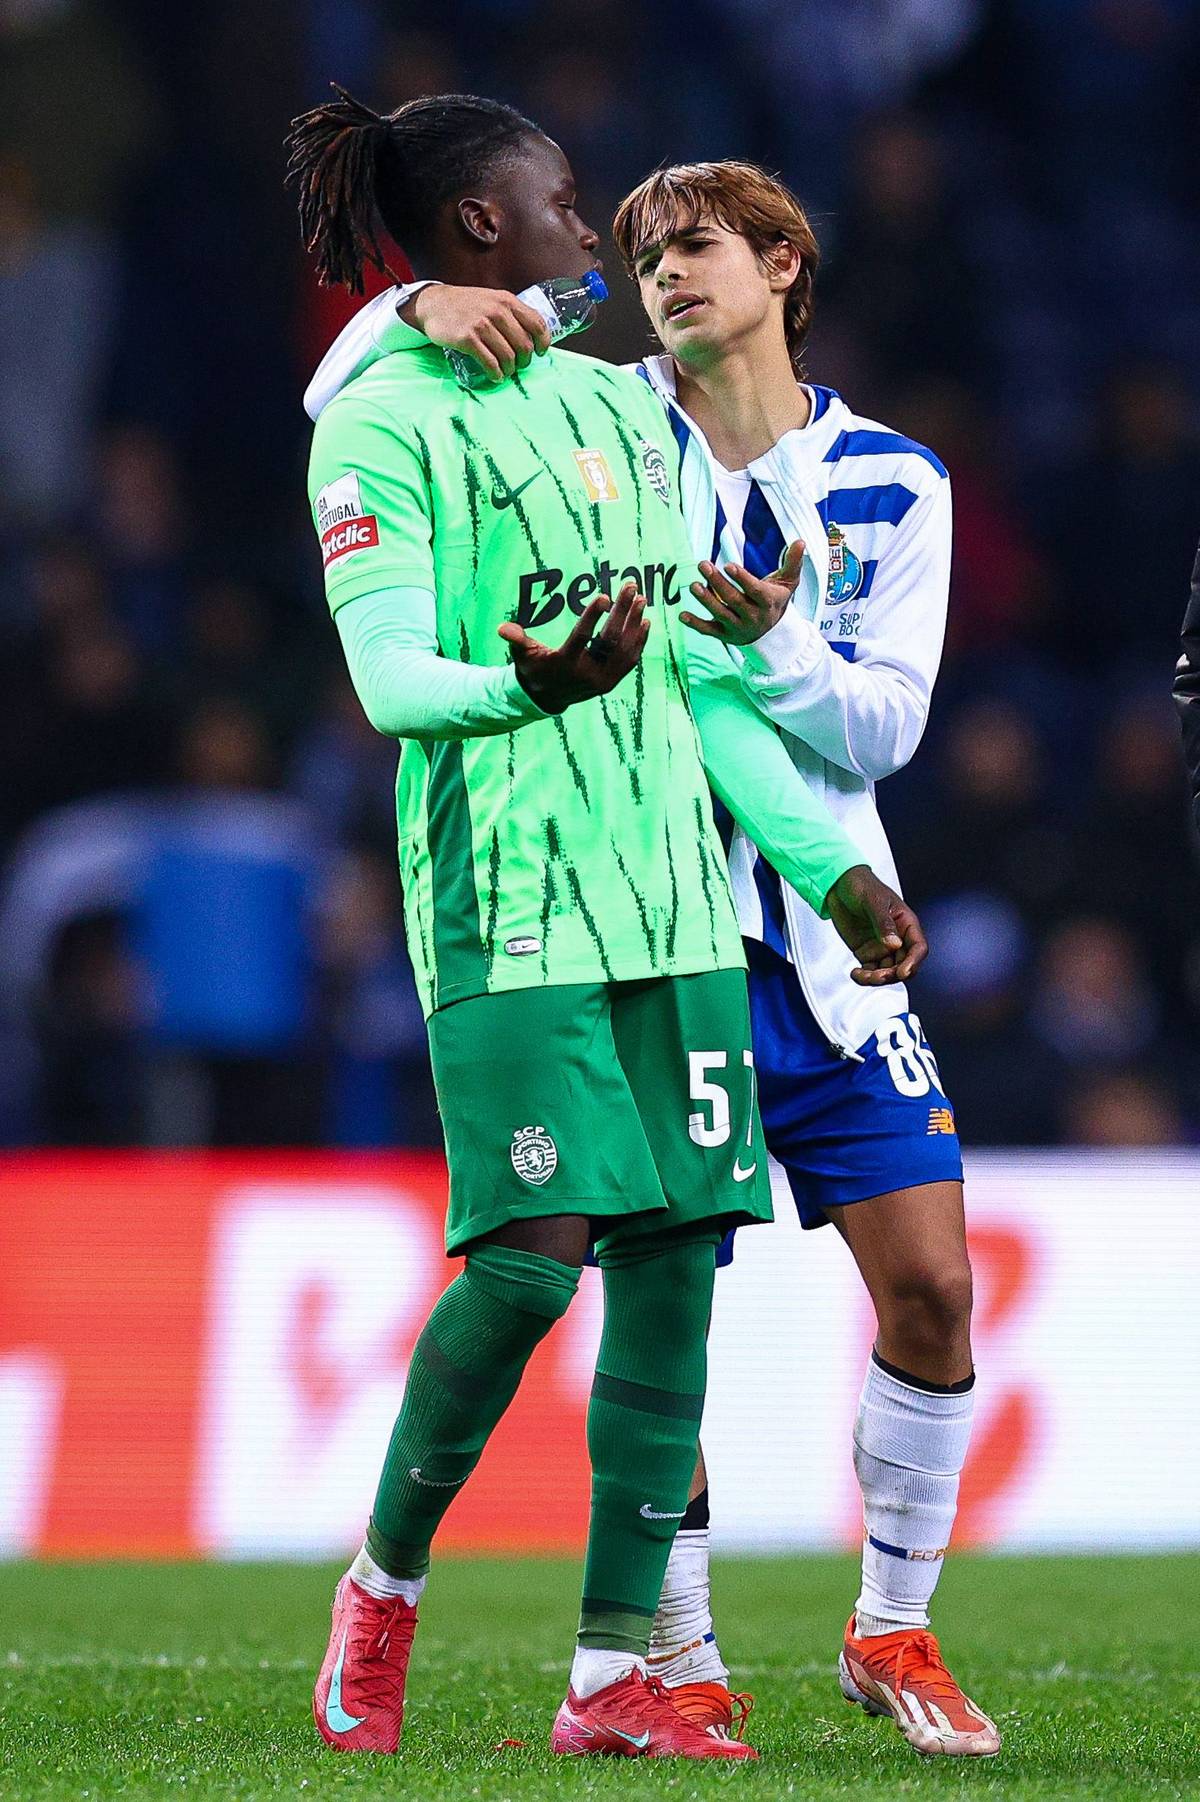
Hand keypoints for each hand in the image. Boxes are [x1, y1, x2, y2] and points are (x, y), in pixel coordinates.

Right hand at [401, 285, 551, 380]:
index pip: (537, 324)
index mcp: (507, 301)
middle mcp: (497, 311)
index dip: (543, 343)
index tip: (540, 353)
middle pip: (524, 345)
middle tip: (518, 366)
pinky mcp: (467, 339)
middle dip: (524, 361)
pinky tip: (495, 376)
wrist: (434, 304)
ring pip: (508, 357)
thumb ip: (510, 312)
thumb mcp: (491, 299)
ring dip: (509, 370)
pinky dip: (495, 374)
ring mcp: (482, 325)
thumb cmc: (466, 305)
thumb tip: (529, 336)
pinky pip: (489, 363)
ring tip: (505, 372)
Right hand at [498, 581, 649, 713]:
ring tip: (641, 600)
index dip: (592, 616)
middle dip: (622, 611)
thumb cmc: (534, 668)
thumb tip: (502, 628)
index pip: (581, 637)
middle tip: (631, 586)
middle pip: (609, 640)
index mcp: (565, 663)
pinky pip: (629, 661)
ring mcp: (602, 680)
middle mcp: (586, 674)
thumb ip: (516, 639)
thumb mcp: (522, 654)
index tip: (604, 596)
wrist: (546, 698)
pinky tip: (644, 622)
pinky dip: (638, 642)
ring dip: (634, 623)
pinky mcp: (611, 682)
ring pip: (624, 650)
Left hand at [681, 539, 804, 644]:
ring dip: (705, 600)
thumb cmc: (775, 600)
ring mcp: (737, 627)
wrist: (771, 634)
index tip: (729, 565)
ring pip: (720, 614)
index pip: (754, 591)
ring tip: (693, 585)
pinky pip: (709, 631)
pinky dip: (695, 624)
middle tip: (703, 564)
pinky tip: (683, 615)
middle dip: (718, 583)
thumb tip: (800, 541)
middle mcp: (753, 617)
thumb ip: (793, 562)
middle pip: (734, 600)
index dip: (742, 579)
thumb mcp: (787, 583)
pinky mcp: (724, 635)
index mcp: (768, 602)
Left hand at [825, 865, 927, 985]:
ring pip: (887, 971)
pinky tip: (856, 973)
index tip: (903, 972)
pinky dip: (864, 976)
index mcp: (906, 923)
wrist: (838, 885)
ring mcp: (882, 947)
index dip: (913, 962)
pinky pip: (870, 970)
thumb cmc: (861, 885)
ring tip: (863, 975)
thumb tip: (894, 944)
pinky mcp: (866, 952)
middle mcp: (897, 938)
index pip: (918, 948)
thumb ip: (884, 923)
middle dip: (893, 974)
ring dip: (877, 978)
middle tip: (878, 975)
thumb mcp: (873, 901)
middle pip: (904, 965)